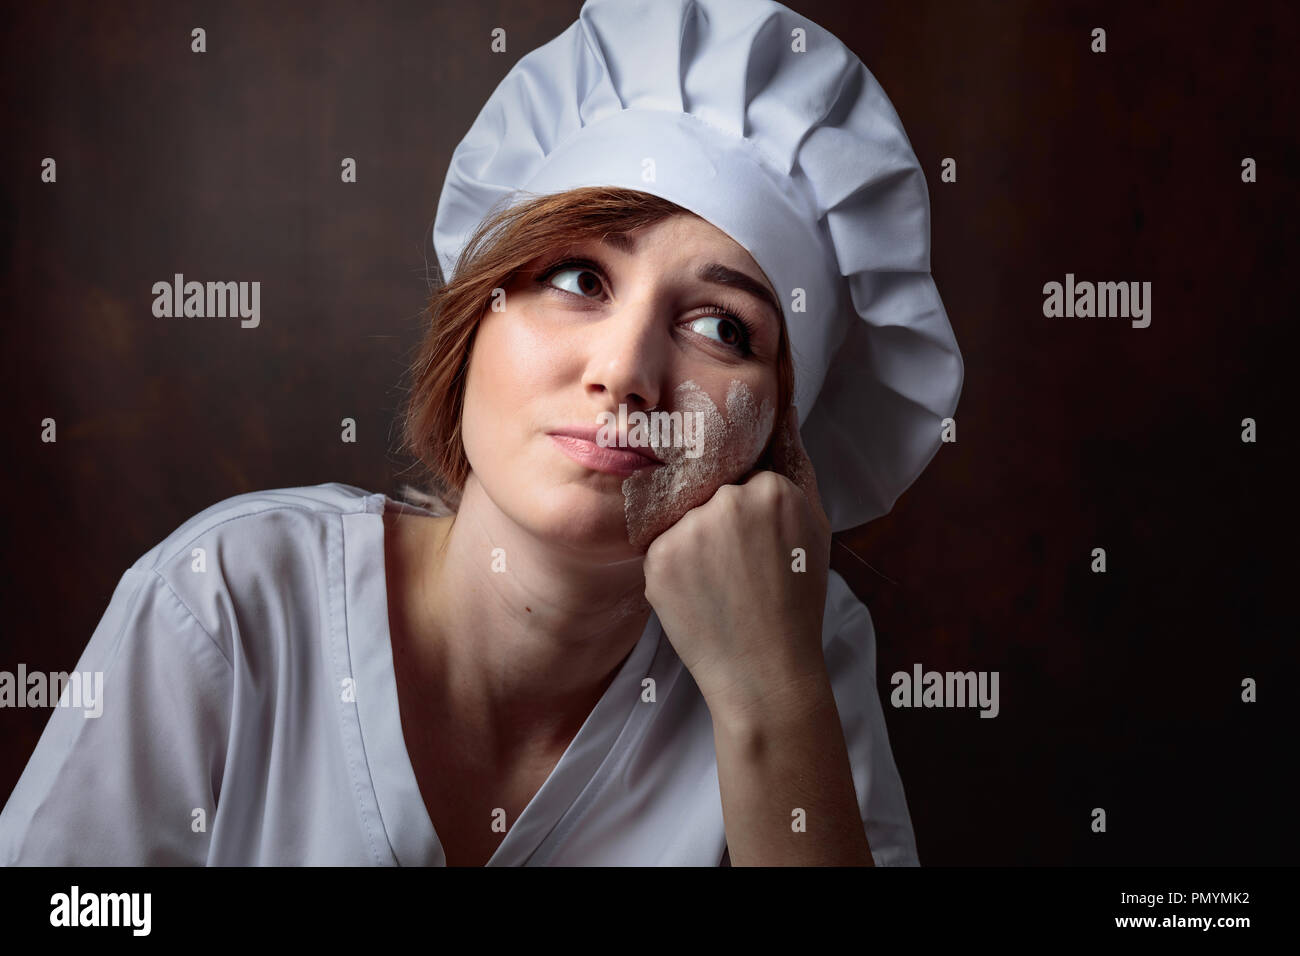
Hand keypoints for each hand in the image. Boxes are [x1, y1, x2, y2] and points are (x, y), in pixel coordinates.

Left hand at [642, 406, 832, 722]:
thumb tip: (783, 411)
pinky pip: (660, 545)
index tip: (757, 544)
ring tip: (719, 584)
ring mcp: (689, 530)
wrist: (766, 671)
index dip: (749, 510)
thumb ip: (795, 464)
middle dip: (720, 523)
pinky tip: (699, 595)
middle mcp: (726, 501)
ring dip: (694, 543)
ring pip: (682, 517)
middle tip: (737, 569)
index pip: (744, 476)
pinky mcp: (658, 559)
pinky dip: (674, 567)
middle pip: (711, 492)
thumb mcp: (814, 527)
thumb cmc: (796, 600)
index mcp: (770, 489)